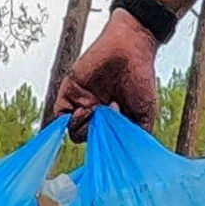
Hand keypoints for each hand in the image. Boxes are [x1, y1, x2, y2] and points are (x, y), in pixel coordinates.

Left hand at [53, 10, 160, 136]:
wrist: (130, 48)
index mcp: (111, 119)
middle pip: (86, 137)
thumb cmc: (141, 78)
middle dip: (94, 136)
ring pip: (72, 130)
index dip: (106, 145)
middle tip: (108, 123)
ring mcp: (81, 102)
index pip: (102, 141)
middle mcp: (95, 112)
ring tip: (96, 113)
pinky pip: (59, 115)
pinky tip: (83, 111)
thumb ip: (138, 135)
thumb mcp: (145, 113)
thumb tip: (132, 157)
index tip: (113, 142)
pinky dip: (68, 121)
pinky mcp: (69, 91)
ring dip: (81, 129)